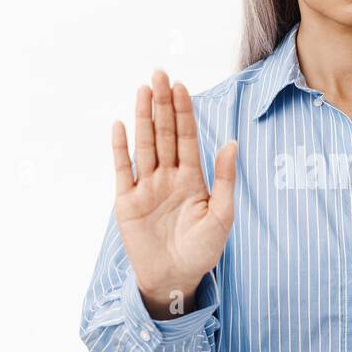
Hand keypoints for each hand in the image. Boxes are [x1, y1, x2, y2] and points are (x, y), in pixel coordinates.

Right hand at [112, 69, 237, 317]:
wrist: (175, 278)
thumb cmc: (202, 250)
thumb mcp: (221, 215)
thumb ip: (225, 179)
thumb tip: (232, 143)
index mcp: (191, 177)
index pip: (187, 137)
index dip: (184, 111)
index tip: (181, 86)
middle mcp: (167, 176)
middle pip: (164, 133)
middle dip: (162, 104)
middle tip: (160, 73)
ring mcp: (146, 186)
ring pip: (144, 144)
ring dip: (143, 117)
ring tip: (143, 89)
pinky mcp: (126, 201)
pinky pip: (122, 169)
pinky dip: (120, 148)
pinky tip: (120, 125)